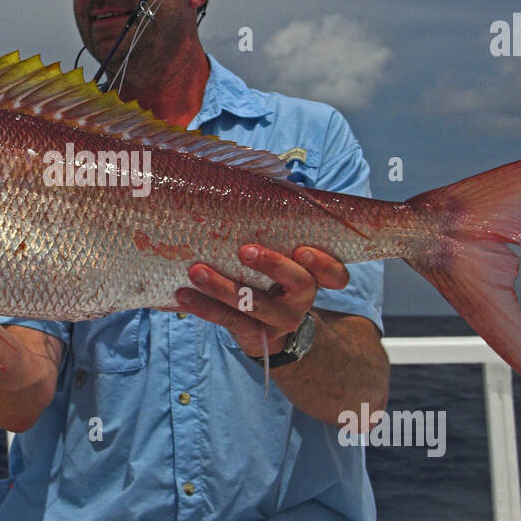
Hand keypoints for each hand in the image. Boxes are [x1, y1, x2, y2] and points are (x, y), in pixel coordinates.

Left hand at [174, 245, 349, 358]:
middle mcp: (301, 300)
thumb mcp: (279, 256)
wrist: (266, 329)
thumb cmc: (269, 277)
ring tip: (197, 271)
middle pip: (299, 284)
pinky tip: (184, 294)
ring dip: (223, 287)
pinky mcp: (254, 335)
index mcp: (314, 277)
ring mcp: (278, 320)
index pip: (336, 275)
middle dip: (272, 265)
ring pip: (255, 304)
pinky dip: (204, 307)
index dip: (325, 265)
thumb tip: (253, 185)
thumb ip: (276, 232)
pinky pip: (229, 321)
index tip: (303, 250)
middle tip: (244, 250)